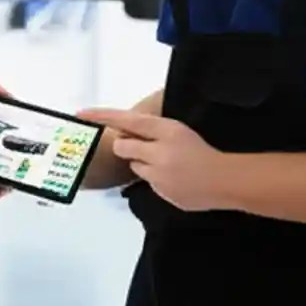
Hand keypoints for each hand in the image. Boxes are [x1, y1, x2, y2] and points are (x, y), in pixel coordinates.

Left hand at [77, 108, 230, 211]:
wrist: (224, 180)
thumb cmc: (201, 151)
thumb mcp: (178, 131)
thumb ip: (152, 130)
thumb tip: (125, 132)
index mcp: (166, 130)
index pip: (128, 120)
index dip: (102, 116)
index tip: (80, 114)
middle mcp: (159, 151)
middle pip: (123, 145)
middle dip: (128, 146)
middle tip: (147, 148)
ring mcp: (159, 175)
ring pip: (134, 165)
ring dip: (143, 163)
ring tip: (168, 165)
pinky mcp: (161, 192)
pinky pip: (148, 182)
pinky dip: (156, 179)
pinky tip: (175, 179)